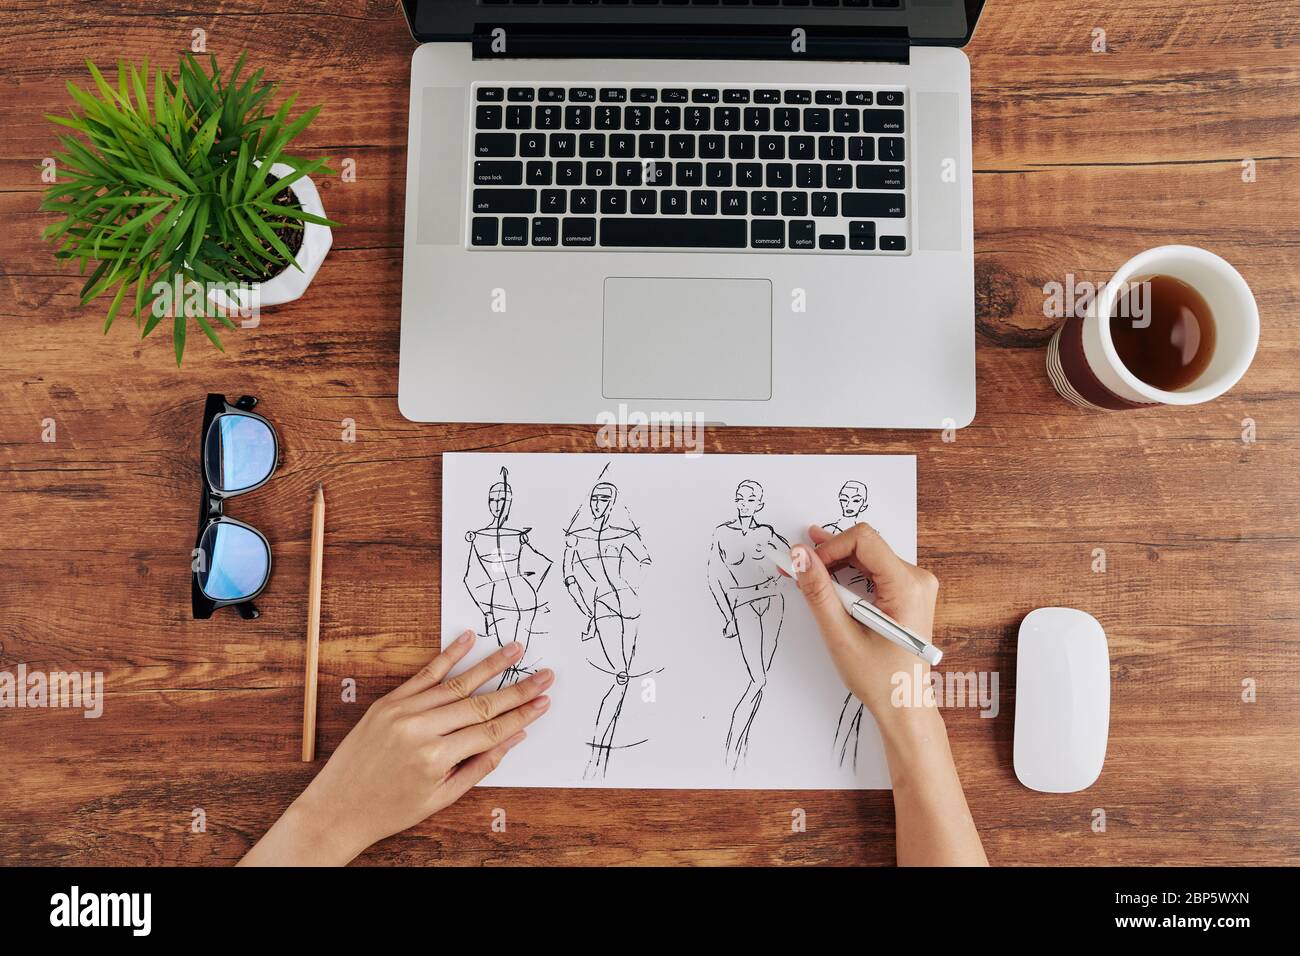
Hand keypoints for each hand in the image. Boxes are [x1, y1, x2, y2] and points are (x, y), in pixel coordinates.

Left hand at [240, 632, 551, 865]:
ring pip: (457, 684)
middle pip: (481, 704)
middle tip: (544, 674)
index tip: (544, 702)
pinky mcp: (388, 702)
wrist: (336, 809)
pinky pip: (424, 675)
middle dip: (517, 688)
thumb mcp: (441, 798)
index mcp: (437, 758)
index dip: (522, 715)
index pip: (492, 730)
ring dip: (490, 664)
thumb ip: (480, 766)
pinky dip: (448, 656)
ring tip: (516, 649)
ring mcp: (403, 712)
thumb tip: (514, 739)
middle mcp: (421, 730)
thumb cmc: (389, 810)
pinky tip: (468, 639)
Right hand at [789, 523, 938, 724]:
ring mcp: (914, 585)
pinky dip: (846, 575)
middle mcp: (916, 579)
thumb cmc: (879, 678)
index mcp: (907, 587)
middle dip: (827, 555)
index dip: (829, 546)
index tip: (804, 565)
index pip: (863, 540)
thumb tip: (800, 555)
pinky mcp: (907, 592)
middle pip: (864, 546)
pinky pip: (873, 570)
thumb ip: (818, 592)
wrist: (904, 704)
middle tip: (795, 566)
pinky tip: (826, 584)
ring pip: (866, 556)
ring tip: (806, 575)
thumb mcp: (841, 635)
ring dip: (834, 564)